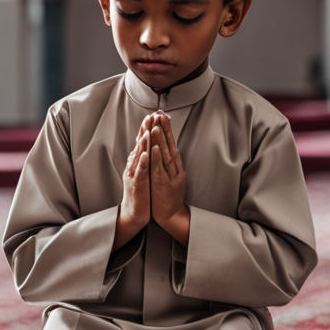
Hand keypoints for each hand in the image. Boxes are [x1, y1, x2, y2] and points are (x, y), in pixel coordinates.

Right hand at [113, 120, 150, 248]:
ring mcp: (133, 174)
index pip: (142, 141)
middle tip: (149, 116)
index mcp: (137, 161)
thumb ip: (143, 156)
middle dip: (145, 130)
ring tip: (148, 131)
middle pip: (139, 145)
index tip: (153, 114)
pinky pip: (140, 172)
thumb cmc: (140, 192)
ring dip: (143, 143)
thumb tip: (145, 142)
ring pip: (139, 156)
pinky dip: (143, 163)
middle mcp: (133, 165)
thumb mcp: (142, 170)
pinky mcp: (136, 185)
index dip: (147, 128)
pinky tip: (146, 154)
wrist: (134, 212)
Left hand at [148, 113, 189, 243]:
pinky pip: (160, 170)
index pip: (171, 143)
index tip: (163, 115)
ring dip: (161, 141)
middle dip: (165, 129)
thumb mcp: (170, 176)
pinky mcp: (163, 185)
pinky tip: (155, 148)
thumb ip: (167, 162)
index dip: (167, 129)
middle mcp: (174, 169)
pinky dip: (158, 158)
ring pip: (165, 155)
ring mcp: (169, 176)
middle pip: (170, 146)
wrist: (171, 216)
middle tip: (161, 114)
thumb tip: (164, 147)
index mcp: (175, 166)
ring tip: (157, 127)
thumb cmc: (168, 196)